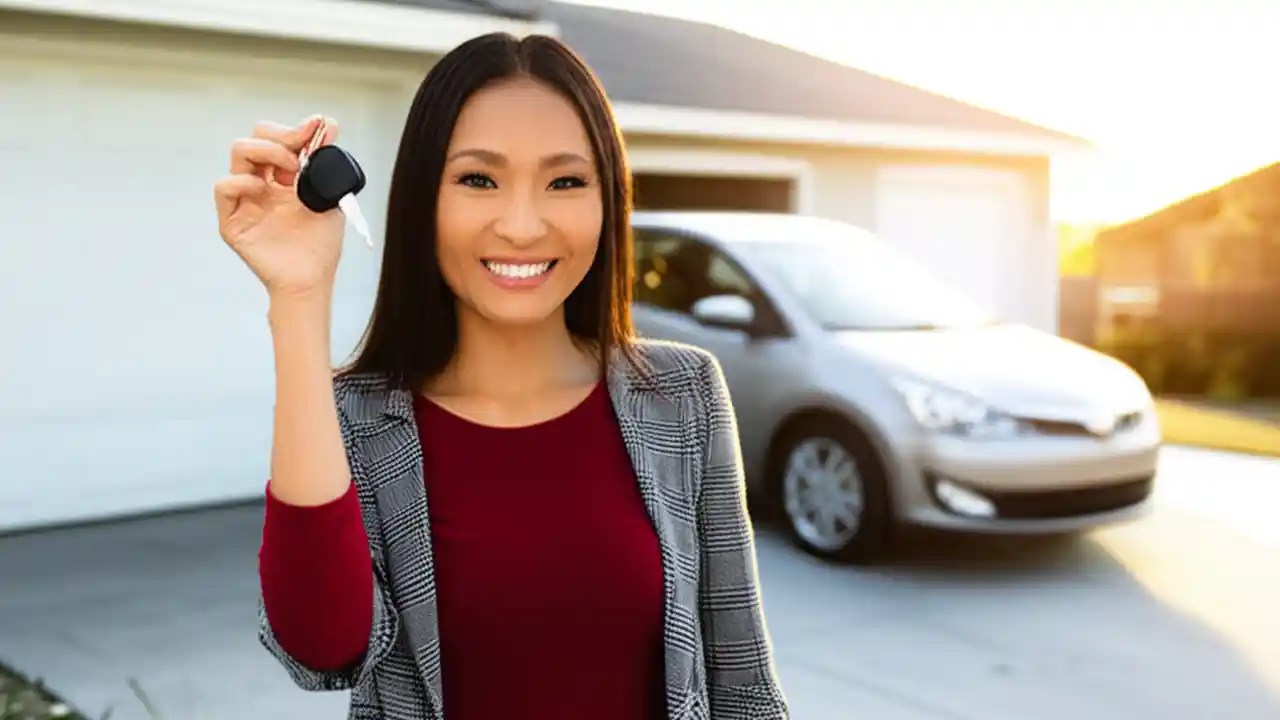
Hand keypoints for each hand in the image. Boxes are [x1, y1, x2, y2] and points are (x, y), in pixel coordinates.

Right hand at [214, 115, 345, 299]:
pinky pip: (224, 187)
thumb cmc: (320, 244)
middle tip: (300, 148)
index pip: (277, 139)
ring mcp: (245, 200)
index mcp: (284, 178)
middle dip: (279, 135)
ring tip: (290, 168)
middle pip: (255, 139)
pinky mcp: (232, 219)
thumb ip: (325, 162)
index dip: (294, 130)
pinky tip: (263, 188)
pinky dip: (242, 180)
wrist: (311, 279)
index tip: (316, 126)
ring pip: (239, 153)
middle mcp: (262, 184)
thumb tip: (328, 123)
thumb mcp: (329, 196)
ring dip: (266, 151)